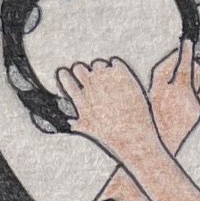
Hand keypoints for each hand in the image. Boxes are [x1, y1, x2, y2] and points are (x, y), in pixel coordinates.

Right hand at [55, 56, 163, 172]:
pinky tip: (119, 77)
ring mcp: (107, 80)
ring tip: (106, 79)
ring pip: (98, 63)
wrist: (134, 137)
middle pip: (79, 67)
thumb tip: (71, 123)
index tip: (67, 74)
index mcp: (81, 99)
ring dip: (100, 69)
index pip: (65, 77)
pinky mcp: (123, 76)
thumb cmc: (112, 137)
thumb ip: (78, 123)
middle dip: (81, 70)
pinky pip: (115, 63)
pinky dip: (116, 67)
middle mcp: (91, 87)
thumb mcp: (89, 130)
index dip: (65, 75)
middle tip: (88, 76)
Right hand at [145, 38, 199, 156]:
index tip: (189, 39)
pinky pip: (199, 92)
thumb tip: (180, 51)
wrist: (156, 141)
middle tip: (190, 50)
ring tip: (184, 69)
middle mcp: (191, 98)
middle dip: (197, 59)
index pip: (186, 64)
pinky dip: (192, 85)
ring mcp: (197, 106)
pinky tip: (180, 90)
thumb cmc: (151, 111)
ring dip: (197, 70)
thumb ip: (166, 67)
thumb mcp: (154, 87)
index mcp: (177, 91)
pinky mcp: (198, 112)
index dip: (188, 50)